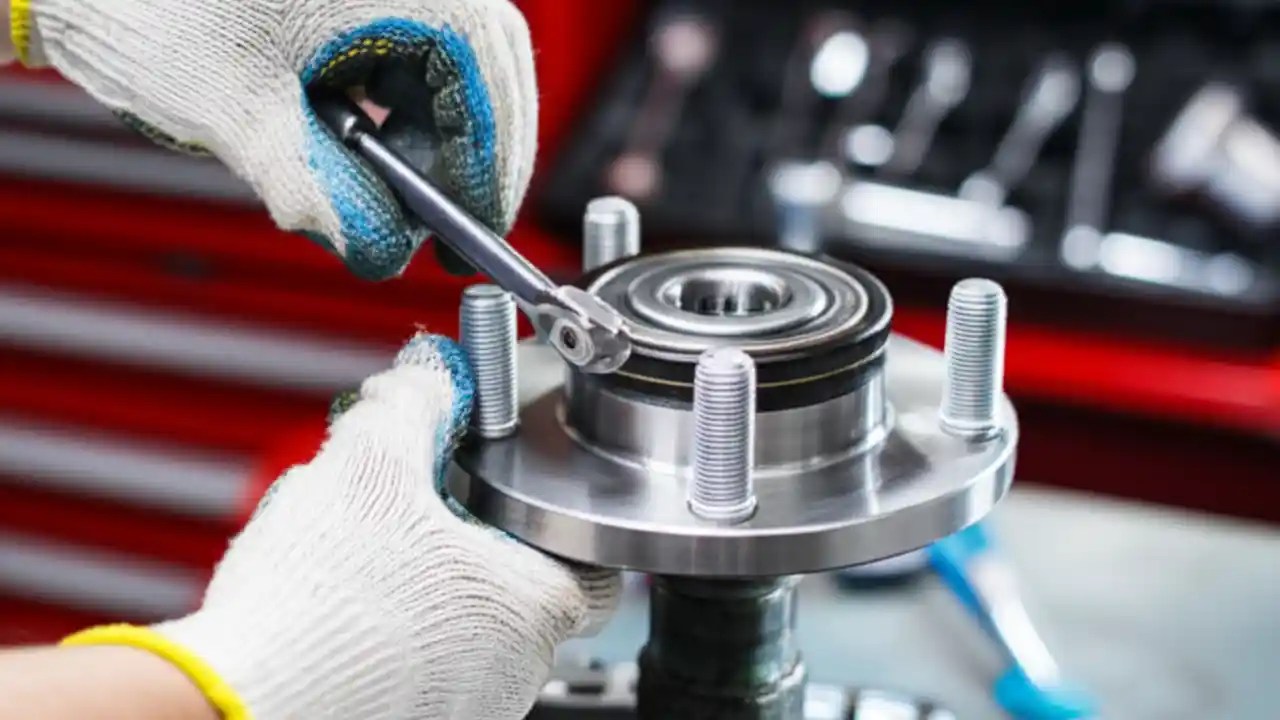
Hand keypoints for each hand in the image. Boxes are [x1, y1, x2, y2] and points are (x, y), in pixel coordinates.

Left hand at [12, 0, 535, 278]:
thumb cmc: (147, 2)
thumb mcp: (246, 118)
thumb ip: (327, 197)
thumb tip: (386, 251)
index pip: (486, 85)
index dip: (486, 173)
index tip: (468, 236)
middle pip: (484, 74)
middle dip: (461, 159)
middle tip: (431, 229)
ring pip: (453, 66)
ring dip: (427, 137)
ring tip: (376, 187)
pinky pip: (412, 50)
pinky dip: (398, 107)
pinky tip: (357, 140)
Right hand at [148, 335, 619, 718]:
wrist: (243, 704)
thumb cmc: (320, 605)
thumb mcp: (369, 463)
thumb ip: (414, 403)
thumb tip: (432, 374)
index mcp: (534, 607)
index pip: (594, 565)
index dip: (553, 522)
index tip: (511, 498)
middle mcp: (514, 672)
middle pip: (519, 594)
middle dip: (470, 549)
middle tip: (417, 518)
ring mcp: (465, 710)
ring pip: (465, 635)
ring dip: (427, 594)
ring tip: (365, 563)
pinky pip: (419, 673)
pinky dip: (392, 637)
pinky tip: (341, 612)